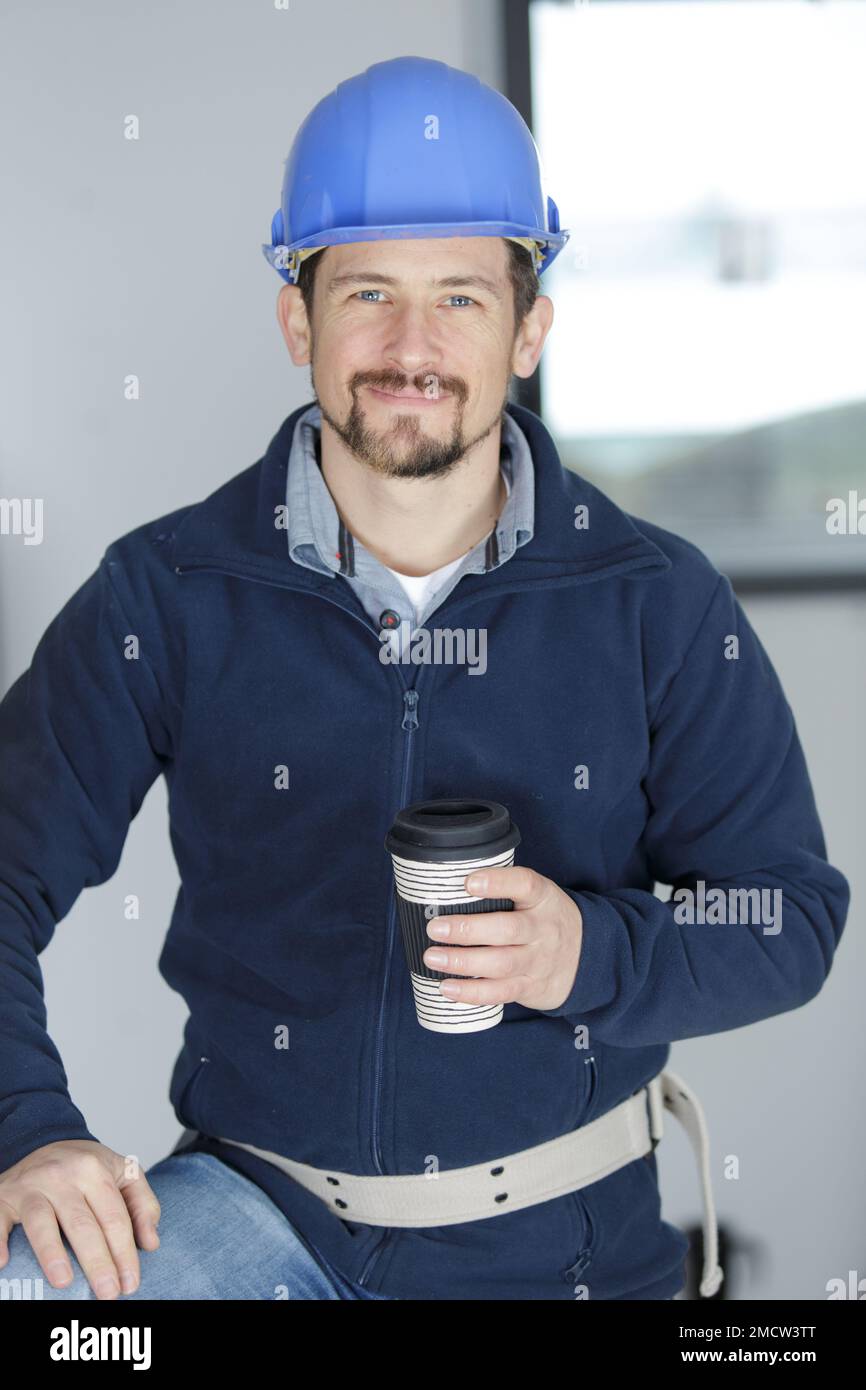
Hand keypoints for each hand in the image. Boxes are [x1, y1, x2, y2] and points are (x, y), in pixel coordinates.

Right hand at [0, 1139, 160, 1298]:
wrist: (43, 1138)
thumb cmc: (87, 1166)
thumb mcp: (123, 1172)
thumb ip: (143, 1205)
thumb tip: (150, 1244)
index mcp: (94, 1170)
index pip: (114, 1218)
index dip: (125, 1253)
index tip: (130, 1284)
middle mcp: (62, 1176)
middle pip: (82, 1224)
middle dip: (97, 1262)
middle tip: (108, 1293)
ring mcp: (31, 1186)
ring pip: (41, 1221)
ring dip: (52, 1252)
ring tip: (65, 1282)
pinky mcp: (4, 1195)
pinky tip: (4, 1262)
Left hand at [423, 865, 583, 1011]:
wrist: (586, 956)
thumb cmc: (544, 918)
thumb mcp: (537, 896)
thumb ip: (505, 890)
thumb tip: (450, 887)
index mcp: (543, 898)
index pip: (524, 884)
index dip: (497, 882)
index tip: (469, 882)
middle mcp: (543, 929)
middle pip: (507, 929)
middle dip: (468, 929)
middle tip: (436, 927)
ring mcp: (538, 961)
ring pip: (501, 964)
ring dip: (463, 962)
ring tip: (433, 957)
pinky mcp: (529, 986)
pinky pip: (499, 992)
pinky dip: (471, 992)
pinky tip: (447, 987)